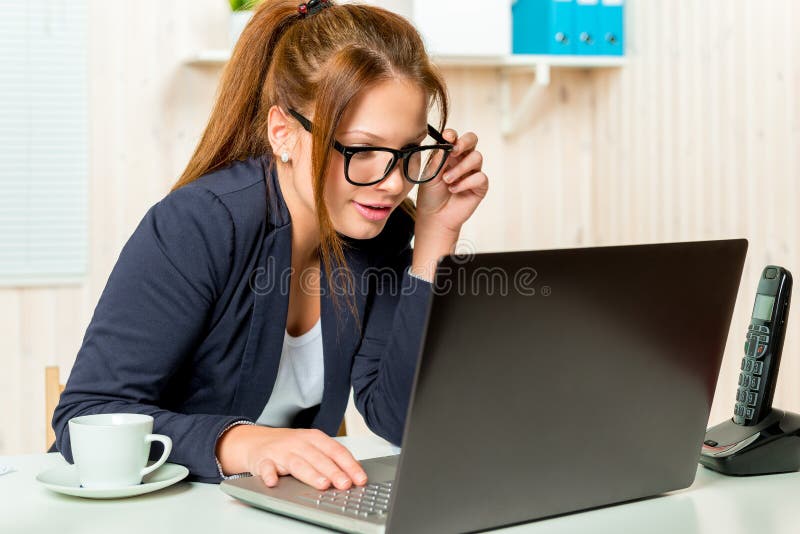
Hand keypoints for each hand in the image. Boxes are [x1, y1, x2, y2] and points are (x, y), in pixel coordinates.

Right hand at [216, 425, 367, 489]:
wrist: (256, 441)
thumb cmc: (289, 446)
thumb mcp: (311, 447)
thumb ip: (329, 459)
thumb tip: (353, 476)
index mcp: (314, 438)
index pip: (335, 450)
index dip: (349, 464)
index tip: (360, 478)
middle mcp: (299, 443)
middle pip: (318, 458)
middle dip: (333, 471)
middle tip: (345, 484)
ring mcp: (281, 451)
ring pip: (297, 463)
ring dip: (310, 474)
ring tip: (322, 484)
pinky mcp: (263, 460)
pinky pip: (266, 468)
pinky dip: (269, 475)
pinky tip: (274, 482)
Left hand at [414, 129, 488, 234]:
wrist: (434, 217)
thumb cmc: (430, 195)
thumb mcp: (430, 174)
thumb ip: (439, 158)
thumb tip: (448, 142)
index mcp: (449, 155)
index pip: (456, 137)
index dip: (453, 135)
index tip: (447, 137)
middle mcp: (463, 160)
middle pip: (472, 140)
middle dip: (464, 143)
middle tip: (454, 151)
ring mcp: (472, 172)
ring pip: (476, 158)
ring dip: (460, 168)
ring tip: (447, 180)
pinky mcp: (480, 186)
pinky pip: (480, 177)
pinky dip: (465, 182)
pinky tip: (454, 189)